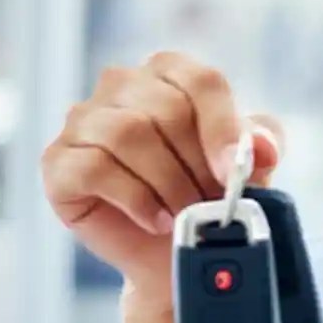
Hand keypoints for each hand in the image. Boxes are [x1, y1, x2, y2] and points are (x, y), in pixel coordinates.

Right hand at [41, 51, 282, 314]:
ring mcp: (83, 120)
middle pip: (166, 109)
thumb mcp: (251, 163)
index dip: (223, 129)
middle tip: (209, 202)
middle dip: (195, 165)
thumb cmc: (210, 194)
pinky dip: (135, 198)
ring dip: (167, 183)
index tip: (236, 173)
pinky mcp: (58, 161)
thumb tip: (260, 147)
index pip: (201, 81)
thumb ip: (263, 141)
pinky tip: (155, 218)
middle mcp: (121, 84)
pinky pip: (95, 167)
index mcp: (169, 71)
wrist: (174, 252)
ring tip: (183, 213)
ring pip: (129, 134)